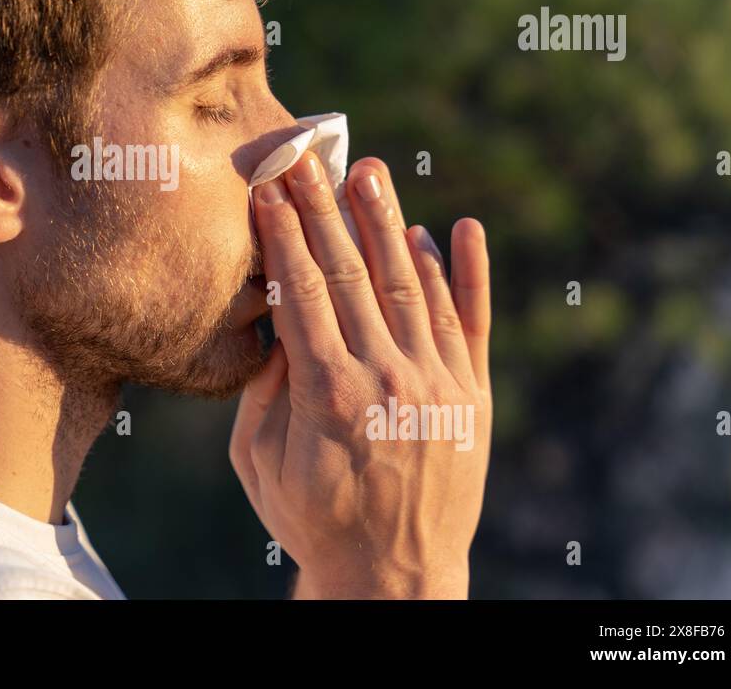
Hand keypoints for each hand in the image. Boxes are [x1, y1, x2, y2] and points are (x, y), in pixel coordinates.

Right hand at [229, 154, 491, 598]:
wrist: (395, 575)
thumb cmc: (311, 518)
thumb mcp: (258, 461)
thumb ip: (264, 389)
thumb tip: (279, 325)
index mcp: (327, 394)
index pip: (301, 290)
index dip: (283, 233)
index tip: (268, 187)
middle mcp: (388, 377)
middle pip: (351, 272)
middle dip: (324, 207)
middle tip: (308, 155)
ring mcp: (437, 383)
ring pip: (410, 284)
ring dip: (389, 221)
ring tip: (370, 170)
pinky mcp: (472, 396)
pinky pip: (471, 322)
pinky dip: (465, 274)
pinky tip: (458, 229)